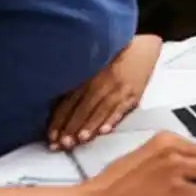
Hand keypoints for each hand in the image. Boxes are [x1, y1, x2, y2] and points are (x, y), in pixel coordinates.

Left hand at [50, 35, 160, 149]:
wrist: (143, 50)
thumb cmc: (114, 61)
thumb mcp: (93, 69)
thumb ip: (78, 86)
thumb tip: (57, 108)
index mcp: (87, 77)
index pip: (69, 102)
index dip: (59, 120)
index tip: (52, 136)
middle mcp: (101, 83)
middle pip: (83, 108)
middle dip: (71, 127)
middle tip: (62, 144)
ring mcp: (118, 89)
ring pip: (101, 110)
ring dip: (90, 126)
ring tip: (80, 140)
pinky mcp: (134, 94)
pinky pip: (122, 109)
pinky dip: (113, 119)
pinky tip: (105, 130)